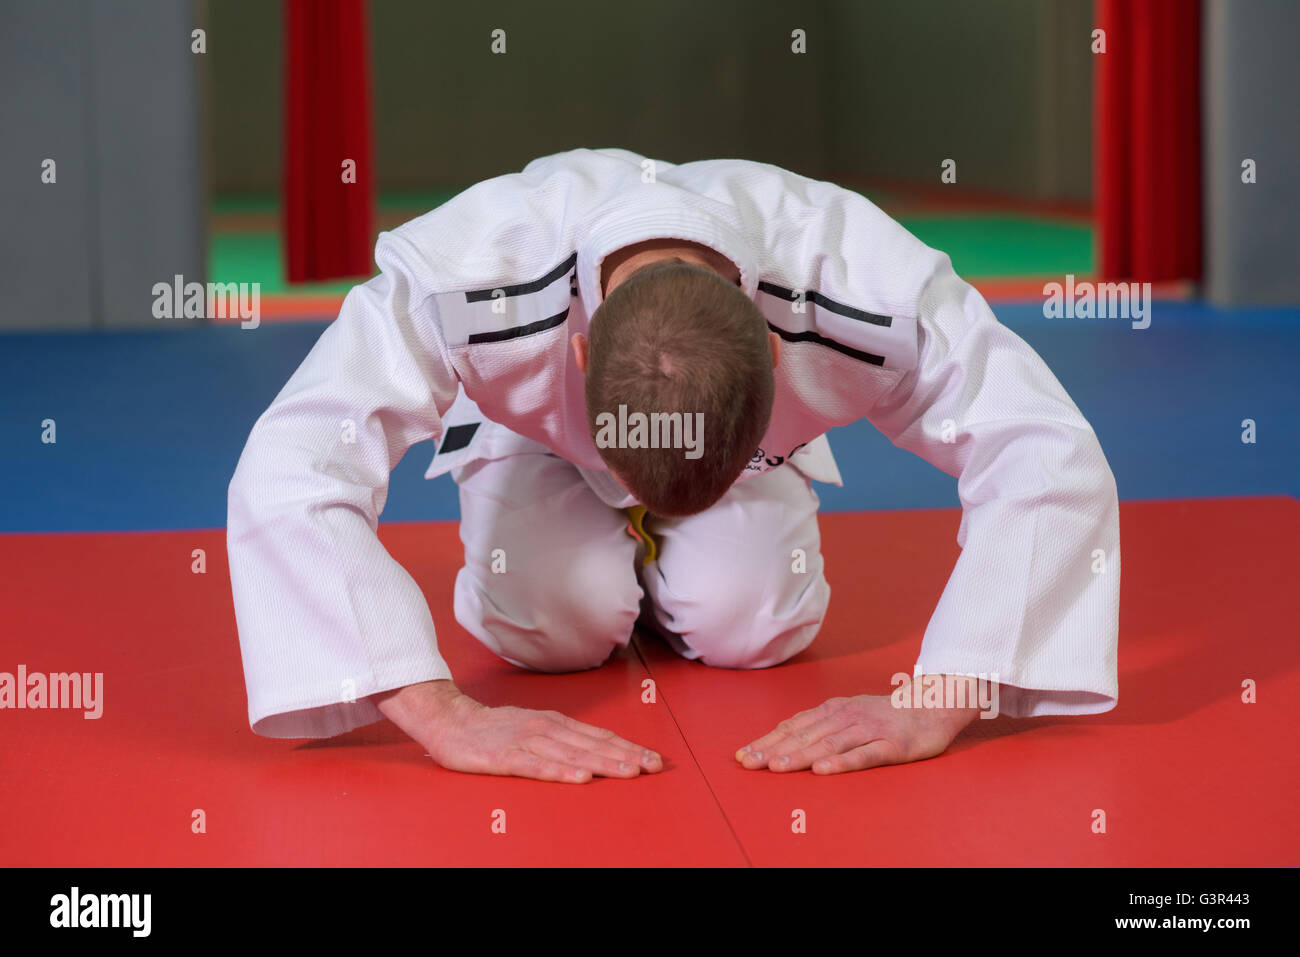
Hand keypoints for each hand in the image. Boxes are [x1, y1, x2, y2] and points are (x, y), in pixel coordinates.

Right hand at [375, 680, 662, 783]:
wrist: (450, 721)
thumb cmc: (494, 730)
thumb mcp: (534, 728)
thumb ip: (563, 739)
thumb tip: (597, 751)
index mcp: (555, 723)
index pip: (599, 736)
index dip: (628, 747)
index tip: (655, 758)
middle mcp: (546, 729)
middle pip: (593, 745)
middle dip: (627, 756)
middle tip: (655, 766)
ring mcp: (526, 742)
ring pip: (572, 754)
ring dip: (603, 763)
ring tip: (629, 772)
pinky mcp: (505, 758)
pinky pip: (537, 766)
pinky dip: (560, 771)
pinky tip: (580, 778)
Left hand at [736, 691, 980, 774]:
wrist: (933, 705)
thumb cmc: (885, 715)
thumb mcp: (848, 713)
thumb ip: (820, 725)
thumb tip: (784, 738)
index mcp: (833, 710)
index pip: (793, 726)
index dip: (767, 741)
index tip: (743, 755)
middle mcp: (847, 716)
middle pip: (805, 735)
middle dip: (773, 750)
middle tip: (747, 763)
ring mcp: (869, 730)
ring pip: (829, 743)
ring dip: (801, 755)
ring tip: (776, 767)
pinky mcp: (892, 745)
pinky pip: (864, 755)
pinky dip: (842, 762)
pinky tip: (823, 771)